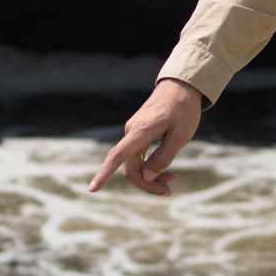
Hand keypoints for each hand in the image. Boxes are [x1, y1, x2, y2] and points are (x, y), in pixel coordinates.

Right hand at [88, 78, 202, 196]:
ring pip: (135, 163)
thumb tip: (146, 176)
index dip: (104, 174)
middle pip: (130, 167)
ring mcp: (134, 131)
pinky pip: (138, 155)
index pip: (118, 156)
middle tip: (169, 190)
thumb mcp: (181, 135)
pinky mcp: (138, 132)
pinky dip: (150, 166)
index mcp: (141, 131)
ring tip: (172, 180)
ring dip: (150, 176)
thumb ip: (164, 157)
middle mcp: (132, 131)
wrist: (182, 84)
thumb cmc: (183, 109)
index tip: (92, 189)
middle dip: (147, 183)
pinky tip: (166, 170)